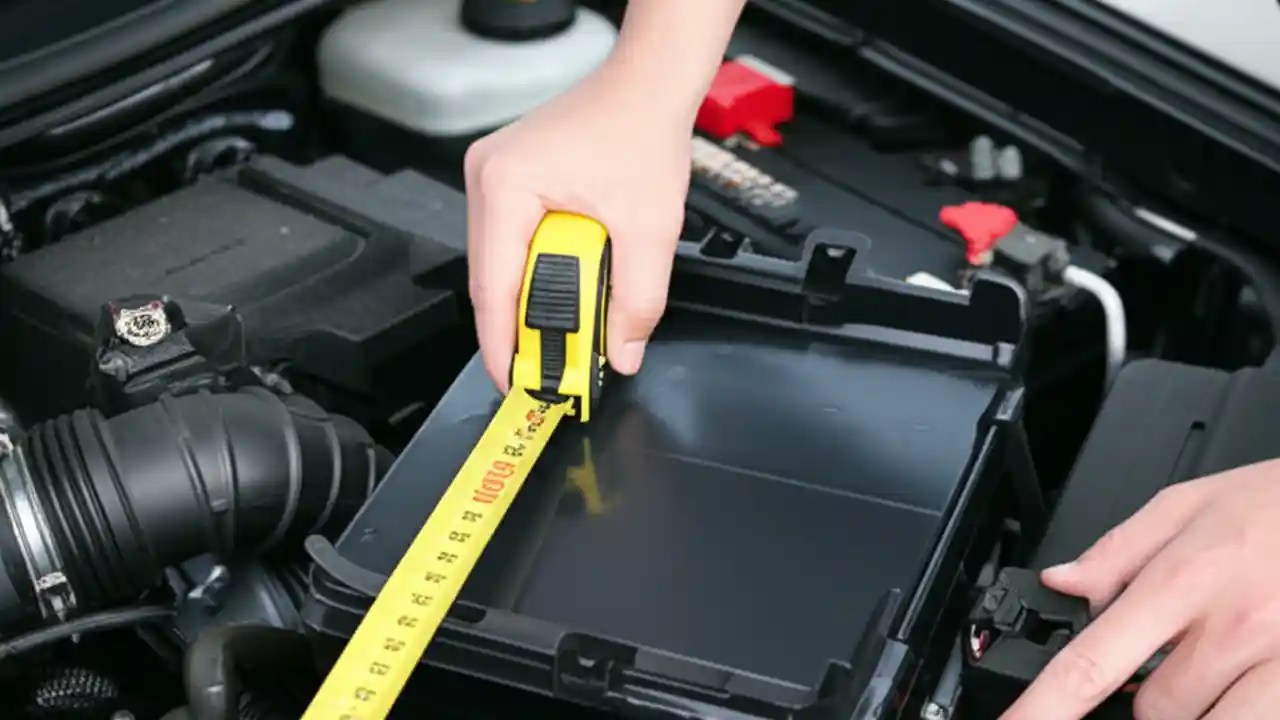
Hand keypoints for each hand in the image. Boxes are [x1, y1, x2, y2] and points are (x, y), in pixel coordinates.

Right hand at [463, 60, 692, 391]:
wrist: (647, 84)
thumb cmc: (642, 133)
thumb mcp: (650, 230)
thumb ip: (638, 300)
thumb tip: (624, 353)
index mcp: (508, 186)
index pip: (493, 286)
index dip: (502, 344)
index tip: (516, 382)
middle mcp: (486, 177)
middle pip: (490, 279)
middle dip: (519, 328)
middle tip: (548, 367)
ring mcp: (491, 175)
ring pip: (498, 263)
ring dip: (528, 299)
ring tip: (559, 334)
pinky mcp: (506, 178)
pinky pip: (509, 241)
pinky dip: (533, 271)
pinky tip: (560, 291)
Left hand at [1002, 459, 1279, 719]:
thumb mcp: (1192, 503)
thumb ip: (1119, 550)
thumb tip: (1062, 582)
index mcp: (1184, 580)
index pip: (1093, 662)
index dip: (1043, 709)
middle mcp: (1232, 630)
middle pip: (1153, 710)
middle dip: (1154, 692)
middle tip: (1183, 650)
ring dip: (1200, 710)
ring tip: (1224, 664)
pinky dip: (1244, 708)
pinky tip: (1251, 679)